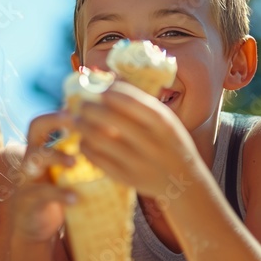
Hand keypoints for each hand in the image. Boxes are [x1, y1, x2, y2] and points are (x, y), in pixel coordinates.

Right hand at [7, 111, 77, 241]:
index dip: (62, 112)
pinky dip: (59, 194)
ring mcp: (26, 176)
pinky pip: (41, 192)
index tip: (86, 110)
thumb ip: (82, 157)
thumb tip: (117, 143)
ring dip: (55, 155)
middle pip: (34, 127)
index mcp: (42, 147)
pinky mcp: (27, 199)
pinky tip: (75, 198)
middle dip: (54, 120)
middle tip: (76, 122)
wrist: (31, 224)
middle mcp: (31, 157)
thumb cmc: (56, 193)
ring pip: (34, 157)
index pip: (47, 119)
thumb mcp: (66, 173)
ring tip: (74, 162)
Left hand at [73, 81, 200, 196]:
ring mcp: (138, 162)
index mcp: (164, 123)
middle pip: (111, 119)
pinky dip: (85, 146)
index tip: (96, 87)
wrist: (183, 182)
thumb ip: (141, 102)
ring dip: (82, 126)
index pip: (132, 101)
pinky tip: (83, 140)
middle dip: (89, 108)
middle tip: (80, 104)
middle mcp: (152, 142)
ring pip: (99, 139)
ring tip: (76, 120)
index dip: (109, 91)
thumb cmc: (170, 143)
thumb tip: (109, 78)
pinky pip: (97, 159)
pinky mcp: (126, 178)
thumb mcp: (166, 121)